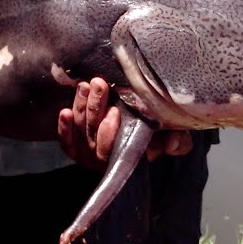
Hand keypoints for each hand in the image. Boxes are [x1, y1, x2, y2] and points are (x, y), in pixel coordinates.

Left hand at [57, 78, 192, 171]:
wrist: (149, 131)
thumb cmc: (161, 132)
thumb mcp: (175, 135)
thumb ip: (178, 142)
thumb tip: (171, 144)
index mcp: (127, 157)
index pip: (112, 152)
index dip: (109, 134)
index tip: (115, 112)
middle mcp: (105, 158)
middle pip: (92, 138)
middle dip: (94, 109)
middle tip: (99, 84)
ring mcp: (89, 152)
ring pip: (79, 131)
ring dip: (81, 107)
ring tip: (85, 86)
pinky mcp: (77, 145)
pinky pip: (67, 141)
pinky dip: (64, 128)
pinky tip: (64, 111)